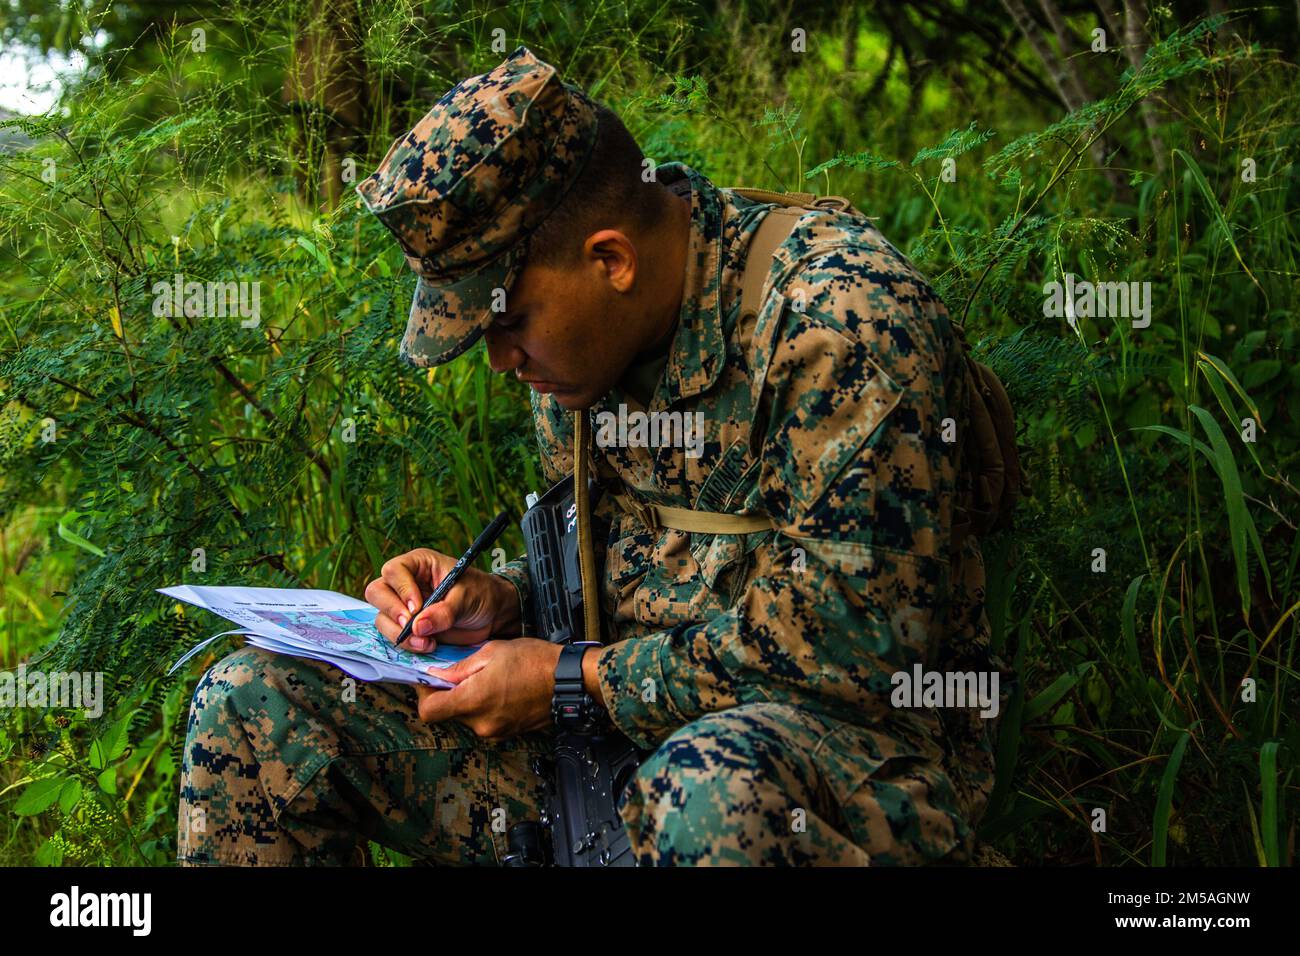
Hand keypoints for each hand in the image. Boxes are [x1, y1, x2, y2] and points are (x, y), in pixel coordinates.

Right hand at [364, 547, 520, 653]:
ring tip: (426, 642)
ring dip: (399, 634)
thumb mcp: (466, 599)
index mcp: (419, 564)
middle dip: (392, 612)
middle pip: (378, 592)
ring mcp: (403, 605)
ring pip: (382, 617)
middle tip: (411, 626)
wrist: (491, 614)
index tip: (416, 607)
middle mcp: (406, 583)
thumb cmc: (480, 594)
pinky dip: (405, 644)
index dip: (401, 589)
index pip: (394, 571)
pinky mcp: (407, 626)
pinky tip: (425, 646)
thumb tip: (418, 625)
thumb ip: (444, 612)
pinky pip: (393, 635)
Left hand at [415, 638, 562, 739]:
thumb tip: (437, 673)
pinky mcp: (508, 733)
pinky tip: (500, 688)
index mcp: (473, 701)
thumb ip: (460, 667)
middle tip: (458, 672)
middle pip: (448, 713)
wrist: (570, 681)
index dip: (422, 695)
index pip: (428, 711)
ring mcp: (496, 731)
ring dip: (469, 699)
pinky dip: (485, 706)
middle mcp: (481, 723)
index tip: (427, 680)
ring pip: (467, 716)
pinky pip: (485, 720)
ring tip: (486, 677)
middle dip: (449, 693)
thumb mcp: (492, 652)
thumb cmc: (535, 661)